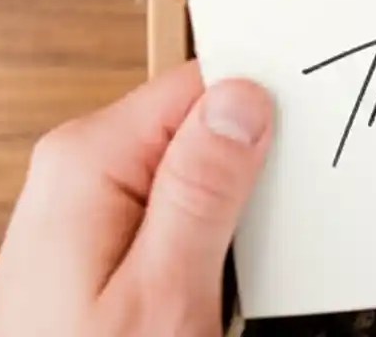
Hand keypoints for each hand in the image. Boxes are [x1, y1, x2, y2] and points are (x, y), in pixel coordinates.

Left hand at [0, 62, 272, 336]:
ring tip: (225, 273)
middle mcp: (77, 171)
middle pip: (194, 126)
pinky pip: (167, 207)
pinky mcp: (91, 238)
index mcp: (89, 162)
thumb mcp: (165, 290)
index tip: (298, 146)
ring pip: (188, 170)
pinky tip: (206, 280)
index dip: (257, 112)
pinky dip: (200, 235)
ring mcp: (81, 205)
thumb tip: (242, 99)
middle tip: (258, 232)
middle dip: (242, 168)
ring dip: (224, 211)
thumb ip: (203, 188)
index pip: (199, 85)